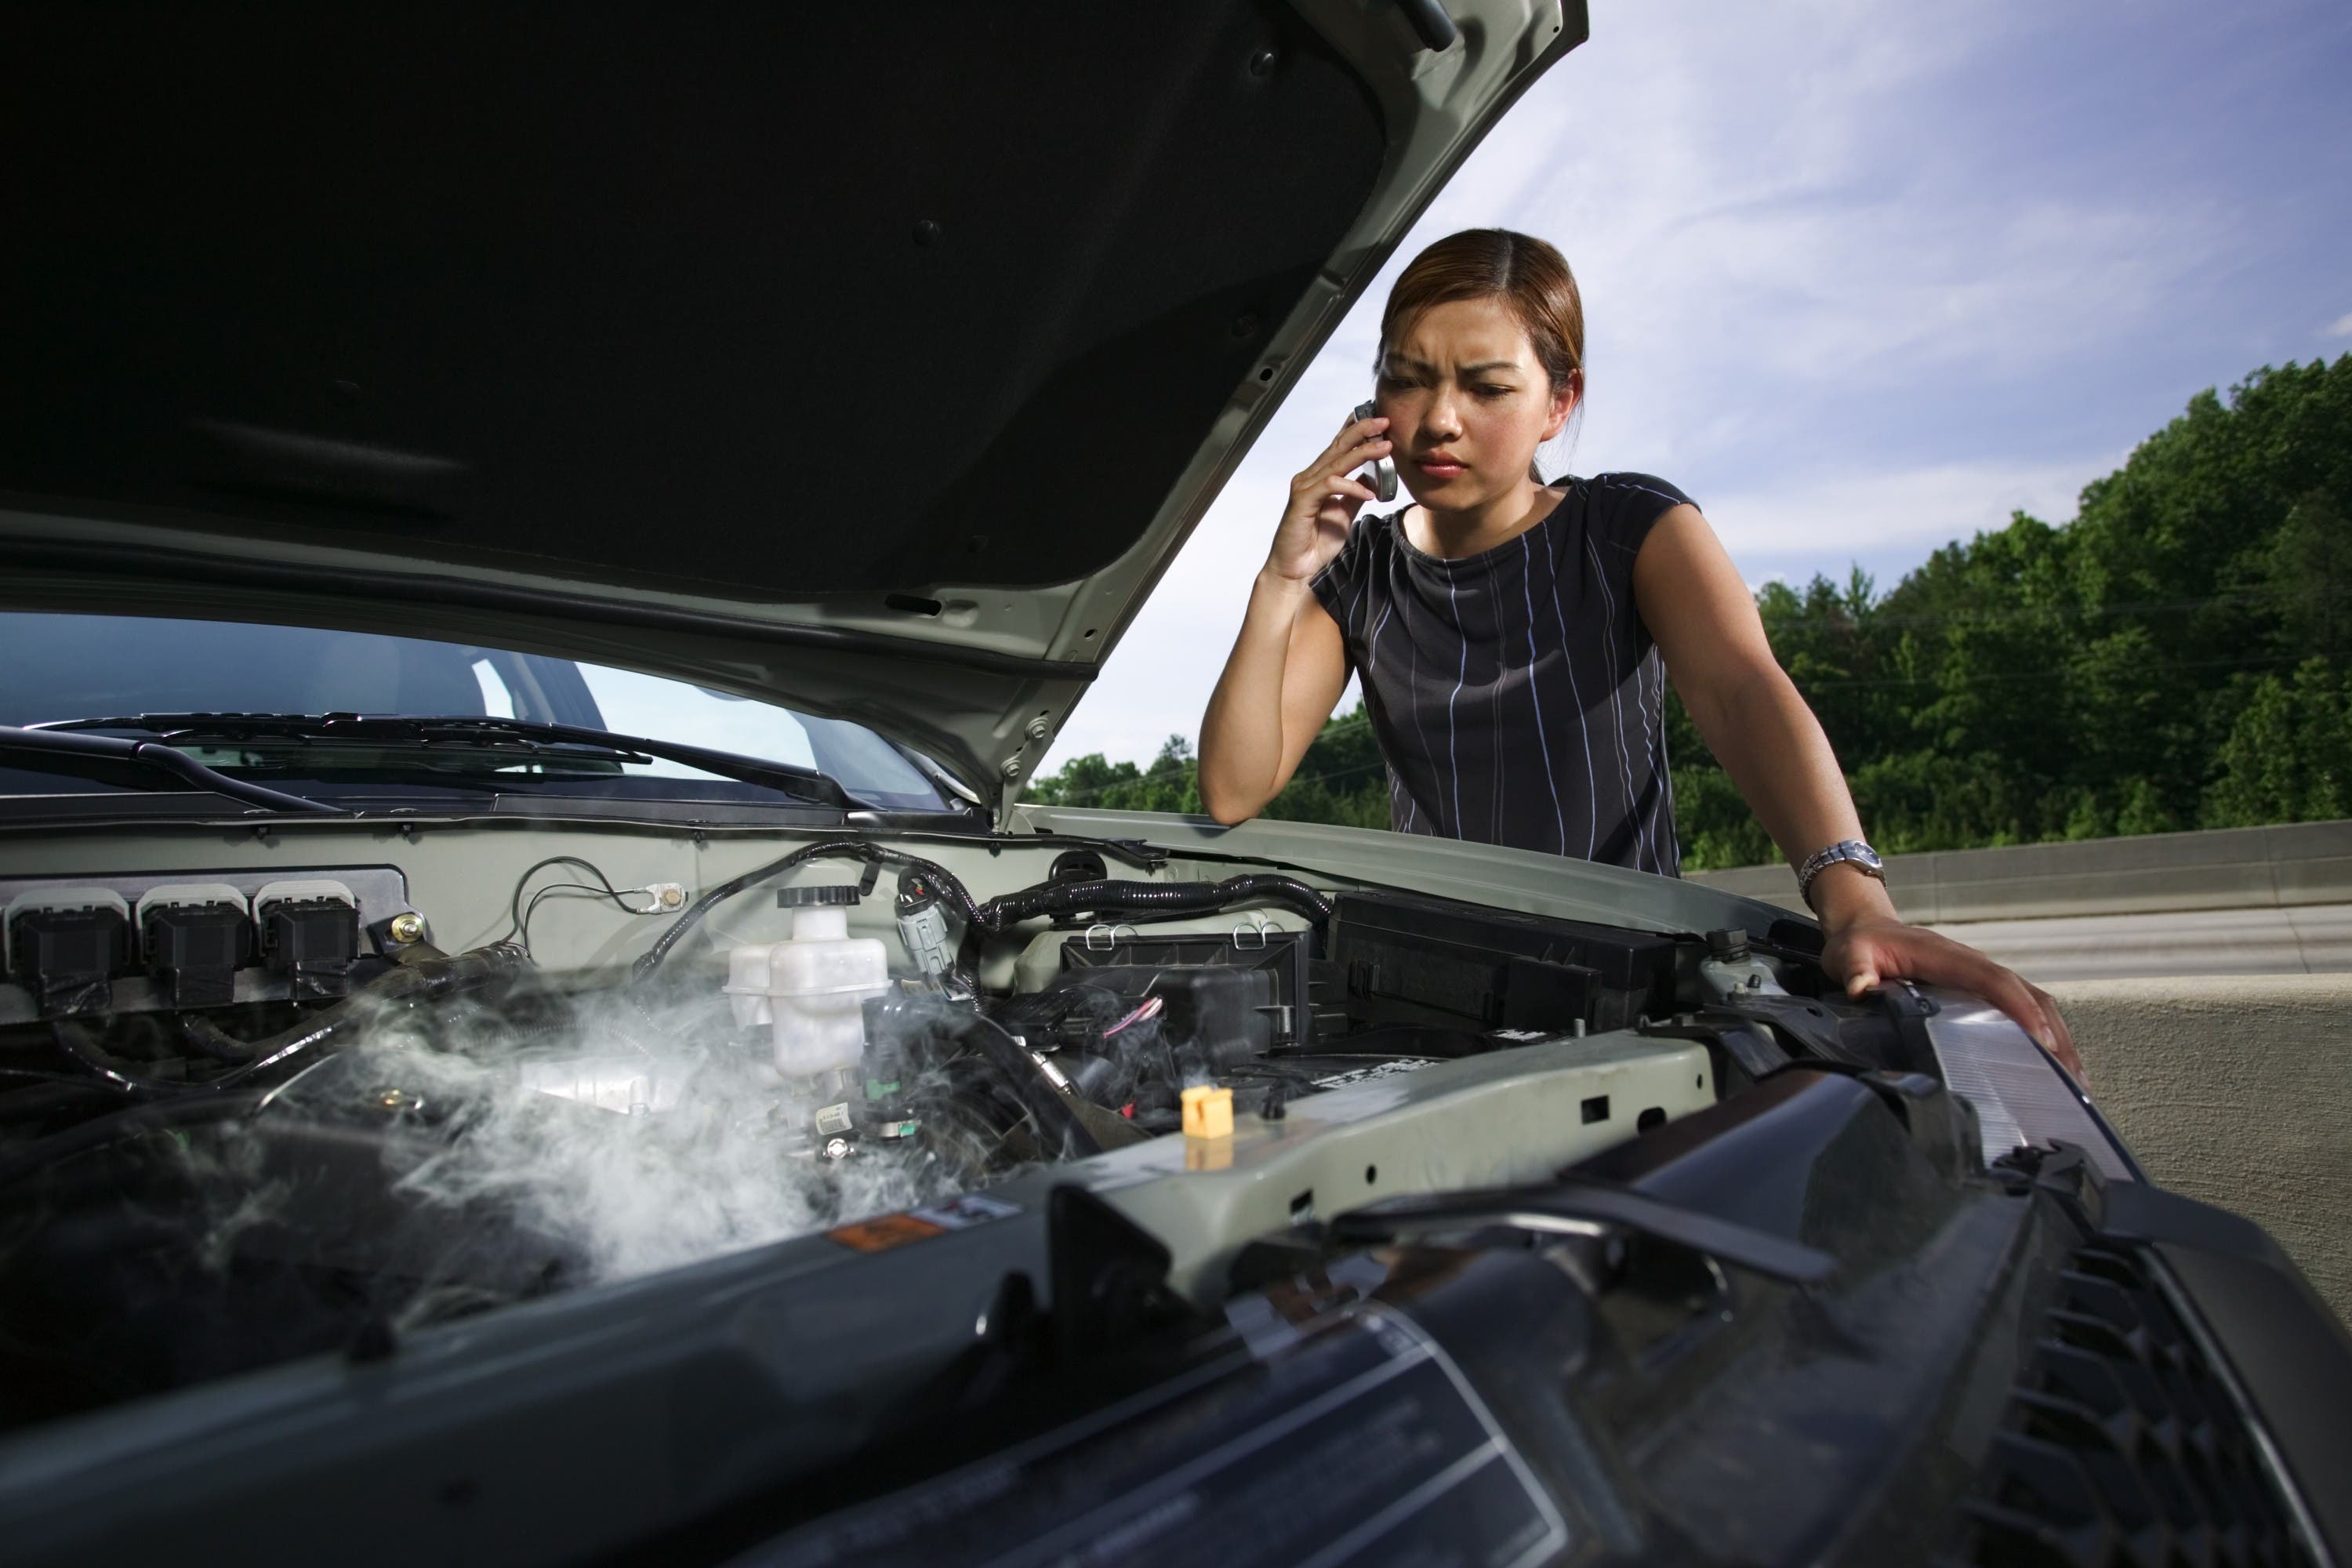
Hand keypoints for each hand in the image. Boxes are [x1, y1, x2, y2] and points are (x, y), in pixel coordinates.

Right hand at [1268, 413, 1390, 582]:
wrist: (1296, 568)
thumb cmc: (1315, 542)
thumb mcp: (1345, 515)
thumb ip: (1356, 495)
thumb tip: (1374, 479)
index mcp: (1319, 478)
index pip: (1339, 447)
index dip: (1358, 430)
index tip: (1380, 421)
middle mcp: (1310, 477)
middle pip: (1338, 446)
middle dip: (1362, 431)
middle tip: (1385, 421)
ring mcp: (1305, 487)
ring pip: (1336, 462)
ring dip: (1363, 453)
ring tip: (1386, 448)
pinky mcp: (1303, 501)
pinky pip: (1330, 486)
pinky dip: (1351, 487)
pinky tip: (1369, 494)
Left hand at [1821, 914, 2085, 1084]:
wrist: (1865, 928)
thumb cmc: (1860, 944)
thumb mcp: (1848, 954)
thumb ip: (1854, 969)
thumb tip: (1860, 988)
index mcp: (1947, 957)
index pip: (1993, 979)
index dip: (2019, 1007)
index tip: (2041, 1039)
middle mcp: (1972, 964)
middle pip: (2026, 994)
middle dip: (2053, 1033)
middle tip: (2071, 1076)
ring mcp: (1980, 976)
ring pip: (2033, 1001)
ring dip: (2057, 1036)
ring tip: (2075, 1079)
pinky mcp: (1980, 989)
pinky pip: (2021, 1006)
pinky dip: (2044, 1032)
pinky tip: (2054, 1064)